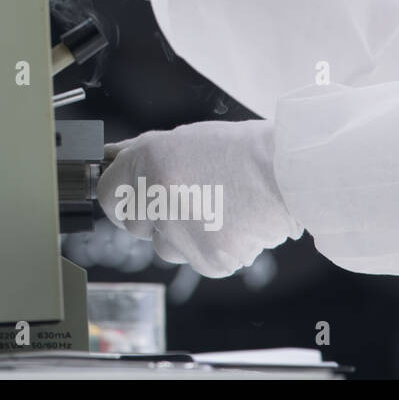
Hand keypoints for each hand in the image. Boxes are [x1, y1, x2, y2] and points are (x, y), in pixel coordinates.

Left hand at [98, 119, 302, 277]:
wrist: (292, 172)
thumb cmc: (240, 151)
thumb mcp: (184, 138)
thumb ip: (142, 152)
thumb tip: (109, 156)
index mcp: (148, 160)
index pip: (106, 195)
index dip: (120, 197)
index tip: (134, 198)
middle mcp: (158, 196)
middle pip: (132, 225)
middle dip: (152, 217)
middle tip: (187, 200)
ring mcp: (183, 232)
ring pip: (165, 247)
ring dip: (182, 236)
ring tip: (216, 209)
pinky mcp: (209, 259)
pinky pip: (198, 261)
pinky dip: (212, 248)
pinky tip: (233, 225)